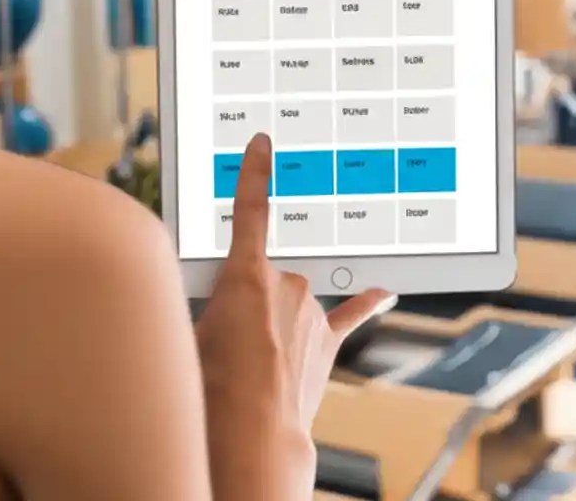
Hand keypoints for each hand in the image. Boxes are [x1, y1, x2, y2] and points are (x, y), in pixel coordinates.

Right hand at [196, 133, 393, 500]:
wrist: (252, 431)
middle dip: (246, 302)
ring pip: (290, 302)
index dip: (253, 174)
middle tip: (225, 342)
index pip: (249, 211)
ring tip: (252, 365)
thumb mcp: (190, 332)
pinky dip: (366, 302)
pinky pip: (350, 314)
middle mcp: (287, 284)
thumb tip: (218, 310)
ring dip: (274, 324)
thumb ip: (207, 304)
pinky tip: (385, 291)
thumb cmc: (213, 385)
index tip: (263, 144)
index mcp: (246, 275)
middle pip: (264, 277)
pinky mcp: (327, 340)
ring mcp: (312, 312)